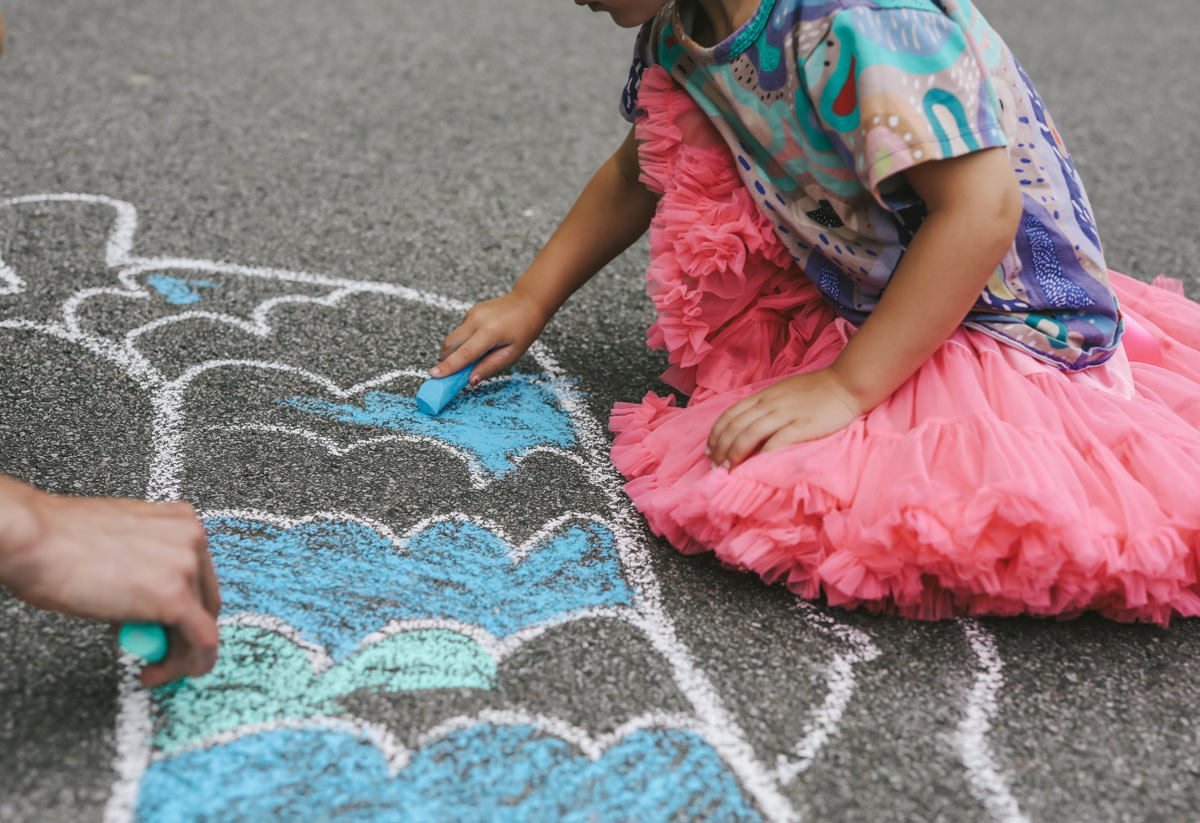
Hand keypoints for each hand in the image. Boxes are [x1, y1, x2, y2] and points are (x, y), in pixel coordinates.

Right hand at [0, 480, 220, 686]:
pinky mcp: (175, 596)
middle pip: (205, 600)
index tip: (170, 629)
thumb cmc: (57, 542)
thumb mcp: (120, 547)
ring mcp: (187, 566)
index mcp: (181, 521)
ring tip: (149, 668)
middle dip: (185, 634)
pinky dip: (192, 663)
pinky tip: (163, 673)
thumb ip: (146, 568)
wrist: (33, 540)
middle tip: (160, 653)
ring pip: (203, 624)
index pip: (199, 575)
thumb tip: (147, 605)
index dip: (186, 609)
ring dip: (178, 653)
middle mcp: (192, 538)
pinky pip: (202, 640)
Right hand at [431, 288, 552, 382]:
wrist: (529, 301)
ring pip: (454, 338)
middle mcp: (476, 321)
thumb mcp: (513, 352)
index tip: (433, 375)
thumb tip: (470, 380)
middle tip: (451, 374)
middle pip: (450, 345)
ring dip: (457, 351)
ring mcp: (472, 314)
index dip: (448, 366)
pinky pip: (461, 331)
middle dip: (446, 360)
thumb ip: (490, 366)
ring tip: (476, 356)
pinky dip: (465, 341)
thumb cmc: (525, 328)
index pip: (464, 353)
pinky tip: (482, 341)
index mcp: (489, 332)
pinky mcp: (471, 312)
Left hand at [705, 368, 863, 469]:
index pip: (730, 415)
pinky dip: (761, 456)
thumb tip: (747, 426)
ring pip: (749, 435)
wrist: (847, 384)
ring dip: (734, 454)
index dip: (715, 434)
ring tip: (728, 470)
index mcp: (764, 395)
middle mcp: (770, 404)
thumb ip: (765, 406)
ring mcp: (785, 414)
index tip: (709, 451)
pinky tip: (754, 468)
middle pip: (735, 427)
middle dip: (721, 449)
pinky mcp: (802, 426)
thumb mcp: (783, 391)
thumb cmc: (816, 390)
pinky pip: (776, 442)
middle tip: (715, 467)